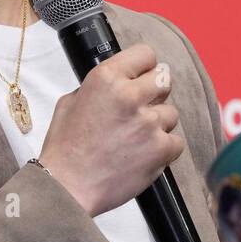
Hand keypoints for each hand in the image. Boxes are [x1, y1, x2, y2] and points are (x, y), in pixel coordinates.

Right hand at [38, 44, 183, 216]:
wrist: (67, 187)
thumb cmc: (65, 149)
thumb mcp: (70, 102)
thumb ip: (98, 87)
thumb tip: (118, 82)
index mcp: (106, 78)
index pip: (145, 54)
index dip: (144, 67)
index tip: (142, 76)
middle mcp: (130, 95)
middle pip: (164, 79)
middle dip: (154, 93)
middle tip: (141, 108)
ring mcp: (148, 123)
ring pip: (171, 113)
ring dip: (157, 124)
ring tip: (134, 139)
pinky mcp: (161, 148)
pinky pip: (175, 141)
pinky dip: (163, 149)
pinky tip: (142, 155)